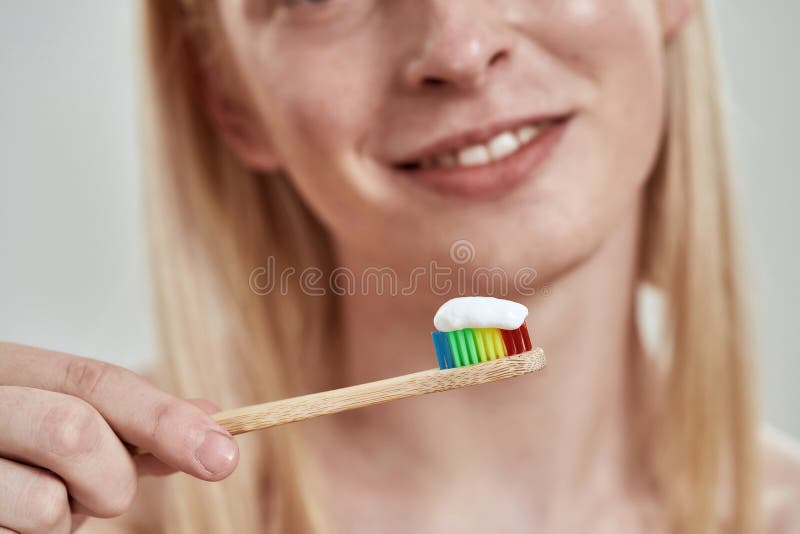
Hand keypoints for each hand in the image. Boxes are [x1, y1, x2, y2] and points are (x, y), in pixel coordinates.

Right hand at [0, 342, 238, 532]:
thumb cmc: (11, 444)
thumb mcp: (67, 417)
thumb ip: (135, 422)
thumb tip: (211, 419)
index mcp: (13, 368)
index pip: (99, 382)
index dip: (165, 419)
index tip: (223, 455)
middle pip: (75, 431)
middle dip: (113, 477)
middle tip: (107, 493)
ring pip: (45, 505)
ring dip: (66, 519)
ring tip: (40, 501)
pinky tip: (13, 516)